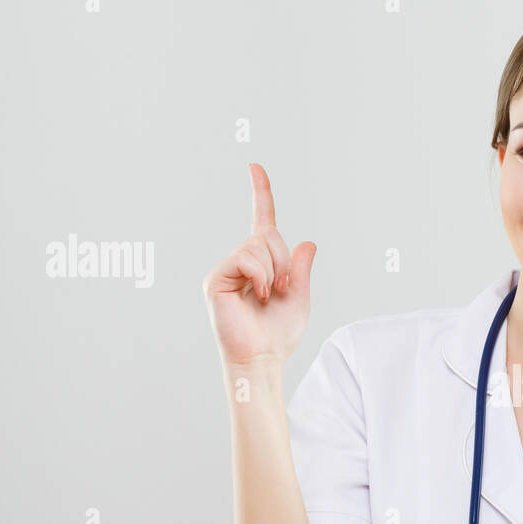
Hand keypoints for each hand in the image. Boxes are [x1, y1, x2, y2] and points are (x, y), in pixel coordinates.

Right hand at [201, 162, 316, 367]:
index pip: (261, 221)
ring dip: (273, 271)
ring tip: (268, 295)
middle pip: (268, 233)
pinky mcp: (215, 278)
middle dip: (283, 260)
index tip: (255, 166)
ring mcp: (226, 269)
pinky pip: (246, 258)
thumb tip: (307, 242)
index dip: (260, 193)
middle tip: (281, 289)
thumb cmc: (279, 333)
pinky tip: (259, 295)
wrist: (264, 357)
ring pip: (258, 245)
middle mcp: (240, 262)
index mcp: (260, 263)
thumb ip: (301, 268)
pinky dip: (260, 275)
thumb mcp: (299, 296)